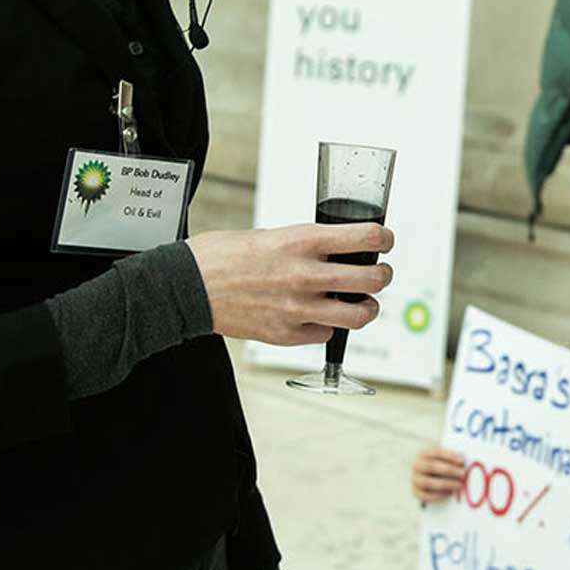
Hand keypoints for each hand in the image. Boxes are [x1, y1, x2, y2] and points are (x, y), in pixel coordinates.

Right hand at [189, 222, 393, 347]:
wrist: (186, 287)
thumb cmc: (220, 256)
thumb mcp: (270, 235)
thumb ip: (305, 244)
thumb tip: (336, 249)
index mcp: (302, 241)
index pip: (366, 237)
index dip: (383, 239)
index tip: (383, 241)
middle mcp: (305, 275)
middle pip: (374, 279)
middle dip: (383, 275)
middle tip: (379, 273)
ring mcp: (298, 309)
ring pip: (360, 315)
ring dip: (367, 307)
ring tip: (361, 303)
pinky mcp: (287, 334)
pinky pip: (326, 334)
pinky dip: (326, 326)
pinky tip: (316, 316)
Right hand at [413, 446, 464, 503]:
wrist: (427, 478)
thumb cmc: (440, 466)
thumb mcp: (444, 459)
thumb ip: (451, 459)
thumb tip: (463, 461)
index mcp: (423, 453)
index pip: (436, 453)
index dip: (449, 456)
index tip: (462, 461)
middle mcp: (416, 466)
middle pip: (432, 466)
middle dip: (449, 470)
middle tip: (463, 474)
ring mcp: (415, 479)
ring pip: (429, 482)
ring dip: (446, 484)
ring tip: (459, 485)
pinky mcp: (416, 492)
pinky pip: (426, 496)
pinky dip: (439, 495)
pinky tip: (450, 493)